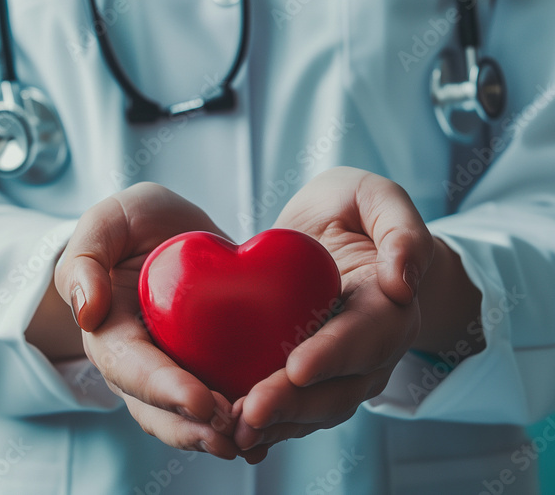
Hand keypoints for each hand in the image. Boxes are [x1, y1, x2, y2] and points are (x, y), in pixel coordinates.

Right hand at [54, 183, 267, 461]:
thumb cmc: (130, 224)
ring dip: (220, 434)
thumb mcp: (105, 223)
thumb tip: (87, 312)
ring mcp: (176, 371)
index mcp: (109, 334)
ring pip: (190, 420)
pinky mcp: (211, 368)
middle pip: (158, 411)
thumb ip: (85, 260)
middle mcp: (140, 365)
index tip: (199, 401)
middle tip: (232, 434)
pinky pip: (225, 402)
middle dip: (193, 428)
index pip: (130, 370)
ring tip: (256, 439)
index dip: (164, 389)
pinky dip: (247, 421)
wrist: (167, 228)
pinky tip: (275, 429)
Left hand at [232, 167, 434, 451]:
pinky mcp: (307, 374)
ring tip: (235, 432)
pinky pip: (291, 408)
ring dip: (277, 425)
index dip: (333, 355)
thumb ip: (400, 230)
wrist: (339, 229)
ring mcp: (340, 368)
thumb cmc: (356, 208)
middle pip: (339, 388)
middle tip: (252, 412)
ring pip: (314, 409)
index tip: (297, 368)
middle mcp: (369, 348)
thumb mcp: (378, 197)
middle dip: (296, 404)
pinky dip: (265, 425)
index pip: (365, 337)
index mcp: (389, 305)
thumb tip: (402, 282)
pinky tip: (229, 435)